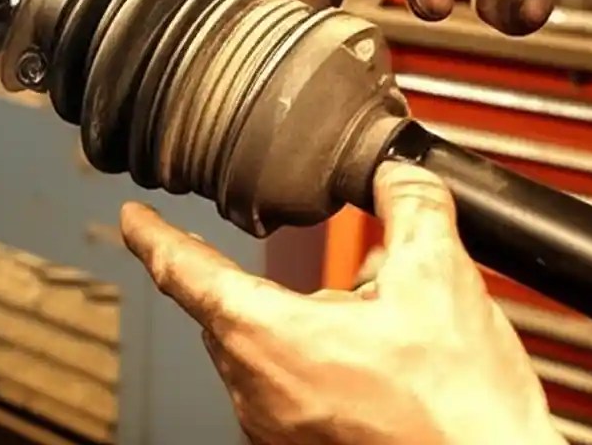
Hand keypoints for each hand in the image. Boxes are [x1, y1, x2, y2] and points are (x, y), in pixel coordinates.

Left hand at [120, 163, 562, 444]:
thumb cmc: (457, 408)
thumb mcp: (440, 279)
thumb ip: (410, 207)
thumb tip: (395, 173)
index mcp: (267, 338)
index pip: (183, 271)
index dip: (152, 235)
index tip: (133, 217)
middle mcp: (256, 389)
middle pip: (228, 311)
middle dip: (259, 277)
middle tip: (307, 266)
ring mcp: (273, 427)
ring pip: (259, 349)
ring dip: (295, 321)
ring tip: (366, 319)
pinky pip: (283, 386)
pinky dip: (312, 359)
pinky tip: (370, 359)